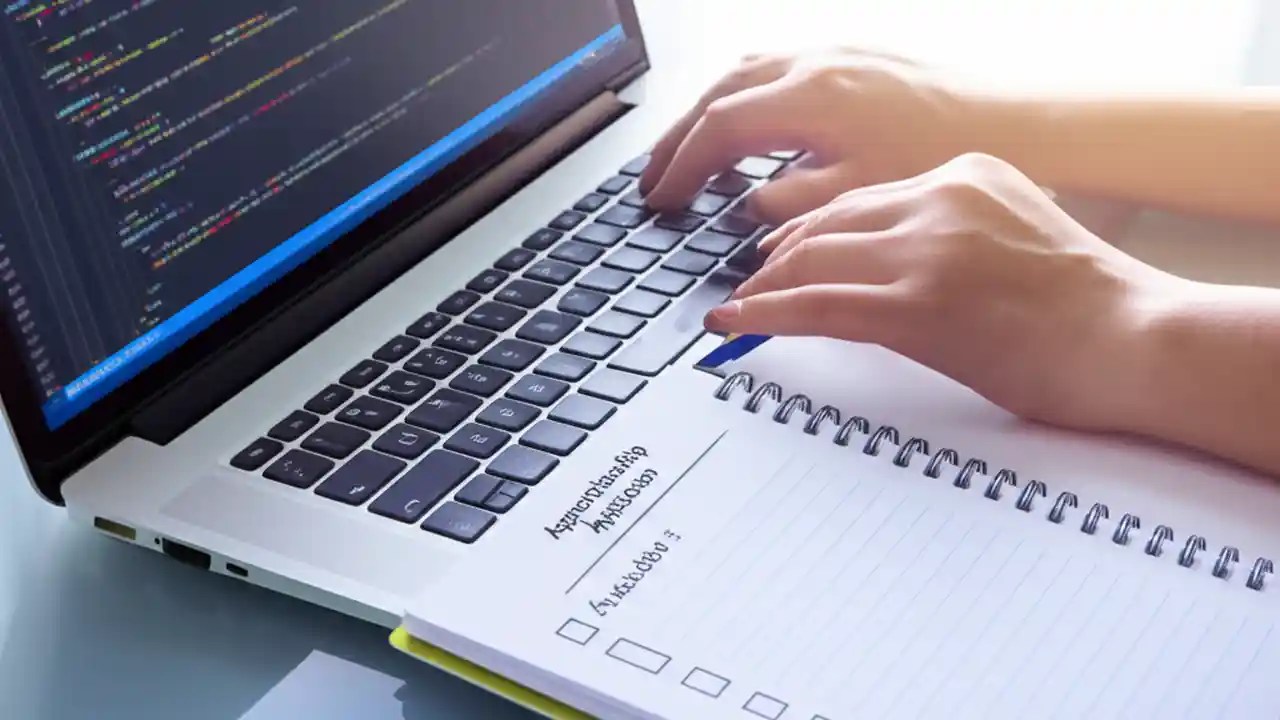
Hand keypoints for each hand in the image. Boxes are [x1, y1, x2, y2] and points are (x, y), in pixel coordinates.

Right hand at [640, 48, 988, 221]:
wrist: (1014, 121)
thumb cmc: (944, 158)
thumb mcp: (860, 193)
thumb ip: (793, 201)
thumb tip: (750, 209)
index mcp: (809, 98)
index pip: (719, 130)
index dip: (681, 169)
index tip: (662, 202)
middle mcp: (813, 65)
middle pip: (718, 94)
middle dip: (678, 138)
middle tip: (653, 178)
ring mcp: (831, 53)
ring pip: (742, 72)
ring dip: (705, 111)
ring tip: (684, 149)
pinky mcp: (852, 56)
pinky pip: (773, 64)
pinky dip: (741, 94)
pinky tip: (743, 116)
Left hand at [705, 153, 1183, 431]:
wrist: (1136, 339)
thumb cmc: (1089, 305)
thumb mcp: (1015, 235)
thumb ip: (952, 232)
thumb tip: (889, 262)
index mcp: (964, 174)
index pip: (862, 198)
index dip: (812, 230)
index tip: (783, 251)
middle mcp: (939, 199)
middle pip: (829, 224)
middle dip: (780, 258)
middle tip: (748, 283)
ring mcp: (926, 251)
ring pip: (815, 260)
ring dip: (766, 289)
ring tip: (737, 309)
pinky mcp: (916, 306)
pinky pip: (818, 306)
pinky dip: (766, 315)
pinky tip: (734, 324)